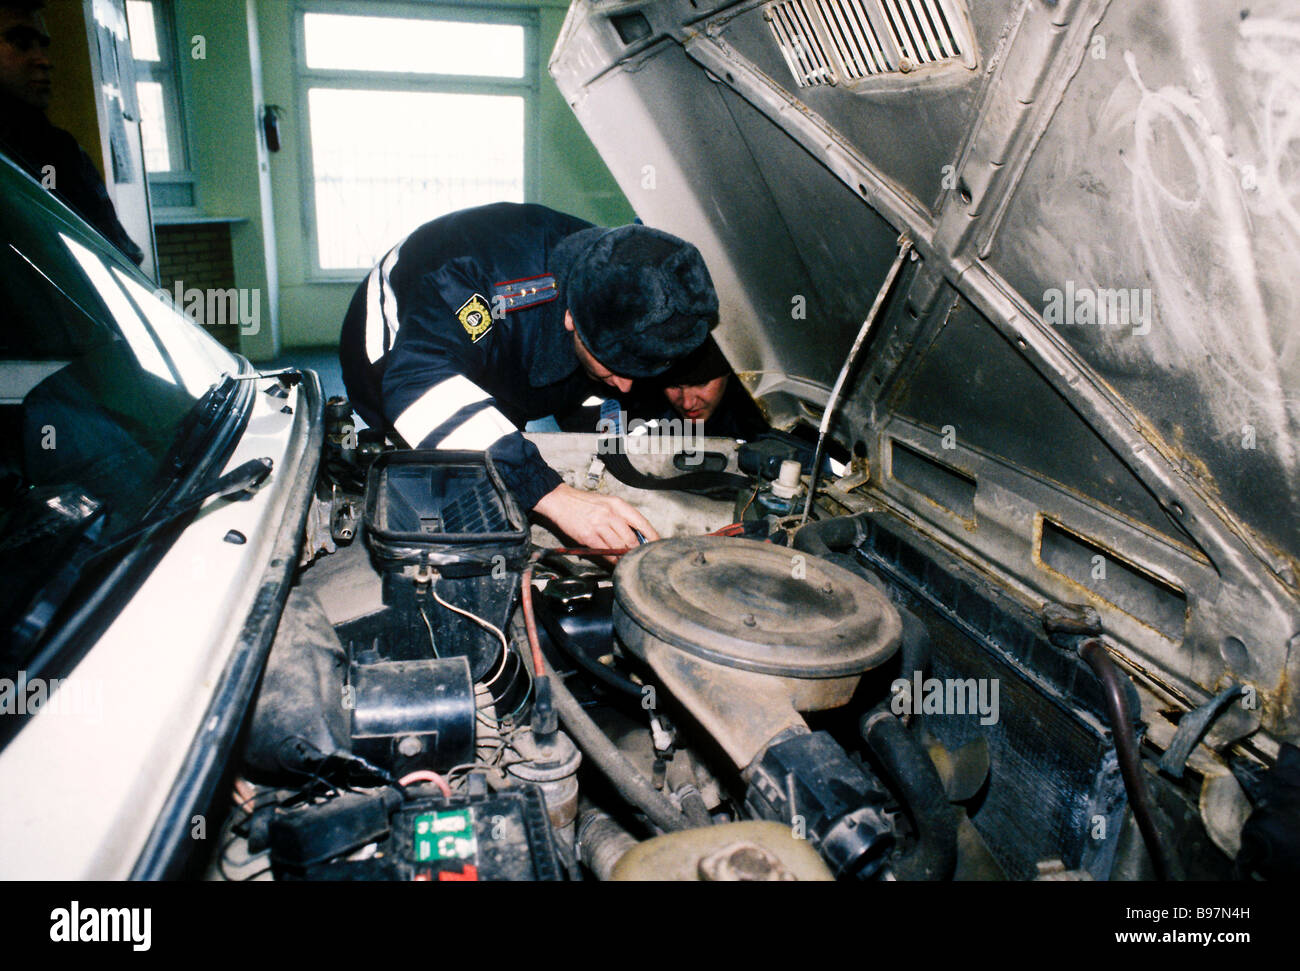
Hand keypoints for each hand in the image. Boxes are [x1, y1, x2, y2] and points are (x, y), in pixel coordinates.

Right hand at [532, 483, 659, 549]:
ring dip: (624, 557)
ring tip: (628, 561)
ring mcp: (599, 526)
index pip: (641, 522)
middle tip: (640, 556)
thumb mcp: (607, 503)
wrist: (560, 500)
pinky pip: (605, 553)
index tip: (657, 545)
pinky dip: (611, 559)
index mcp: (617, 504)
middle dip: (637, 550)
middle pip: (631, 539)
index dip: (651, 536)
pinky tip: (615, 562)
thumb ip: (622, 517)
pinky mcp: (588, 537)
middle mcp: (610, 514)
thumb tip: (637, 534)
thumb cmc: (584, 502)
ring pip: (619, 547)